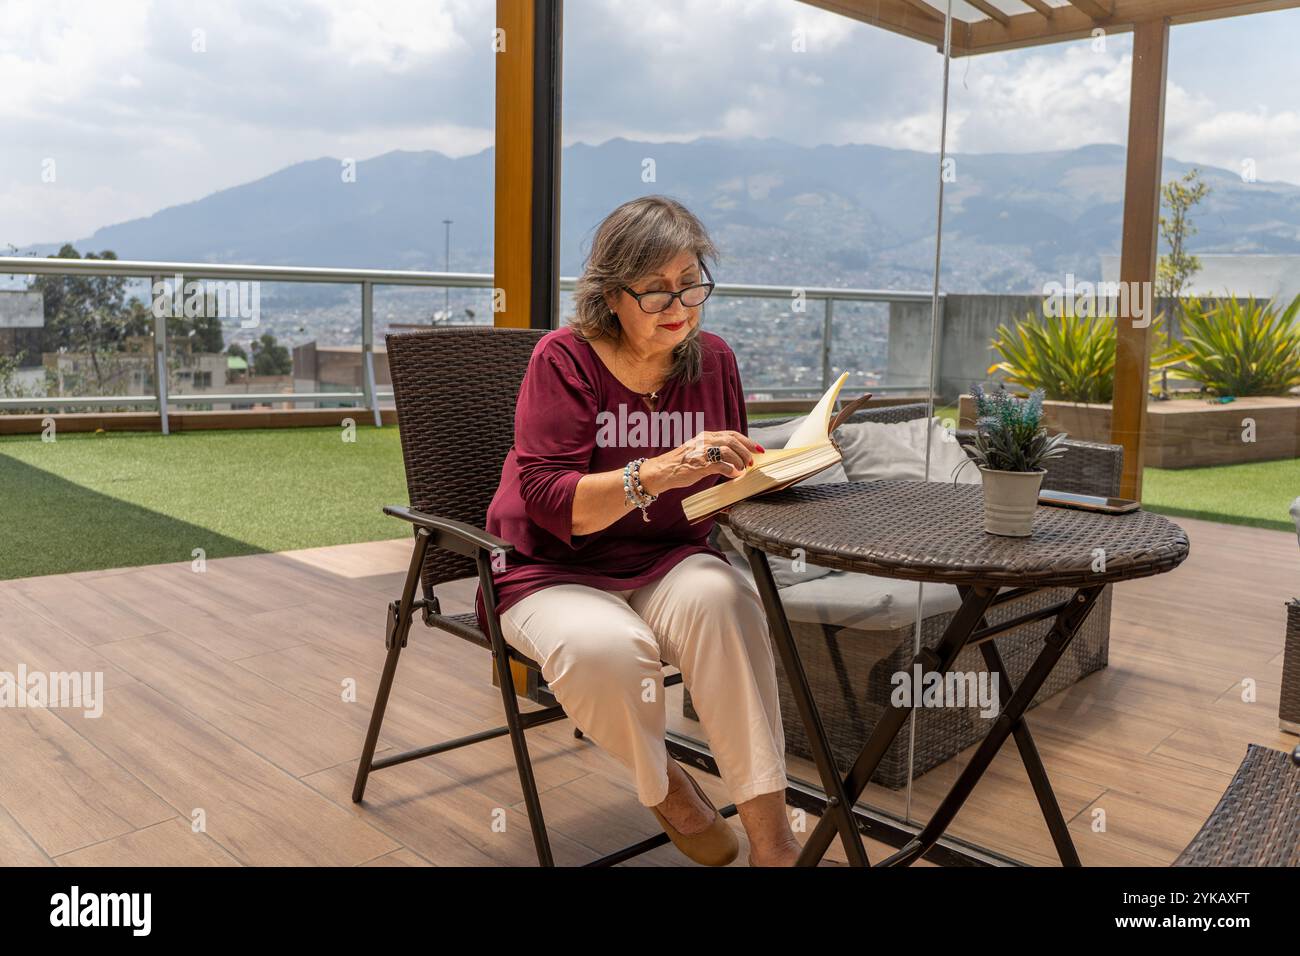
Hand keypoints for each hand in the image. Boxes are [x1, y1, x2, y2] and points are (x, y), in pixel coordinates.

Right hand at [639, 430, 763, 495]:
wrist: (663, 470)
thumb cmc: (681, 463)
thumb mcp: (699, 451)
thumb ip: (715, 452)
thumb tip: (733, 460)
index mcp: (706, 436)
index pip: (732, 434)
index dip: (747, 441)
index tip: (757, 449)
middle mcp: (705, 441)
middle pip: (733, 441)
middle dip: (746, 451)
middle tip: (751, 461)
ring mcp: (703, 452)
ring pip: (729, 451)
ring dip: (739, 461)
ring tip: (742, 469)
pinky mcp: (700, 464)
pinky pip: (721, 465)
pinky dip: (731, 470)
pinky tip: (733, 475)